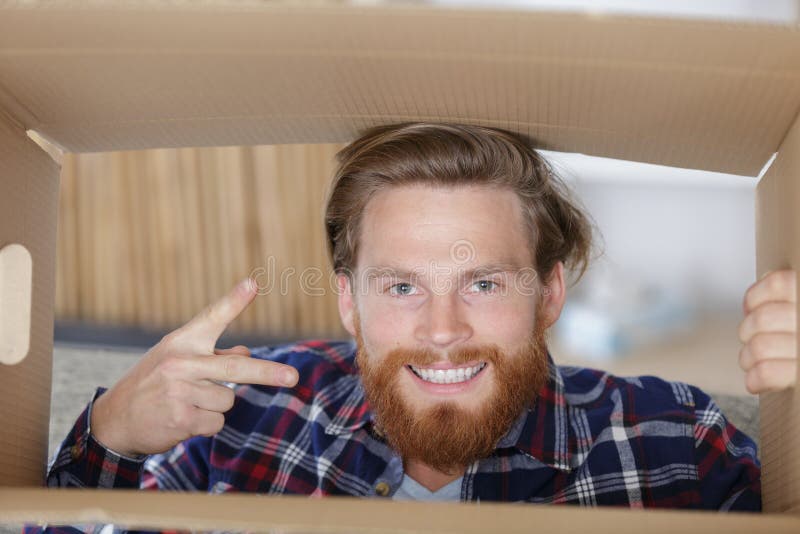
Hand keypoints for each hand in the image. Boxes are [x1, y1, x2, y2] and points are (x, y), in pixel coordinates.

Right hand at [90, 278, 298, 456]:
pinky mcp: (181, 419)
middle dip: (267, 372)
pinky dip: (206, 425)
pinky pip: (216, 422)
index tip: (253, 285)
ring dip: (215, 406)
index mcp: (182, 342)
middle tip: (293, 377)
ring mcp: (180, 391)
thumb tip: (247, 351)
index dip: (234, 301)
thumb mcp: (177, 359)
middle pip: (236, 367)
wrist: (115, 419)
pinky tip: (183, 420)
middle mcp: (181, 363)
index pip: (212, 317)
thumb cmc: (154, 382)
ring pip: (228, 400)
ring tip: (188, 403)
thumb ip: (213, 354)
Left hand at [738, 270, 796, 393]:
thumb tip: (760, 294)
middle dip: (748, 331)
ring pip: (760, 346)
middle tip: (751, 339)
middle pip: (762, 319)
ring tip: (751, 361)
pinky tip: (756, 382)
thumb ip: (795, 297)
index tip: (752, 308)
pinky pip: (767, 372)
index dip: (756, 297)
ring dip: (748, 357)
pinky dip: (756, 378)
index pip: (780, 284)